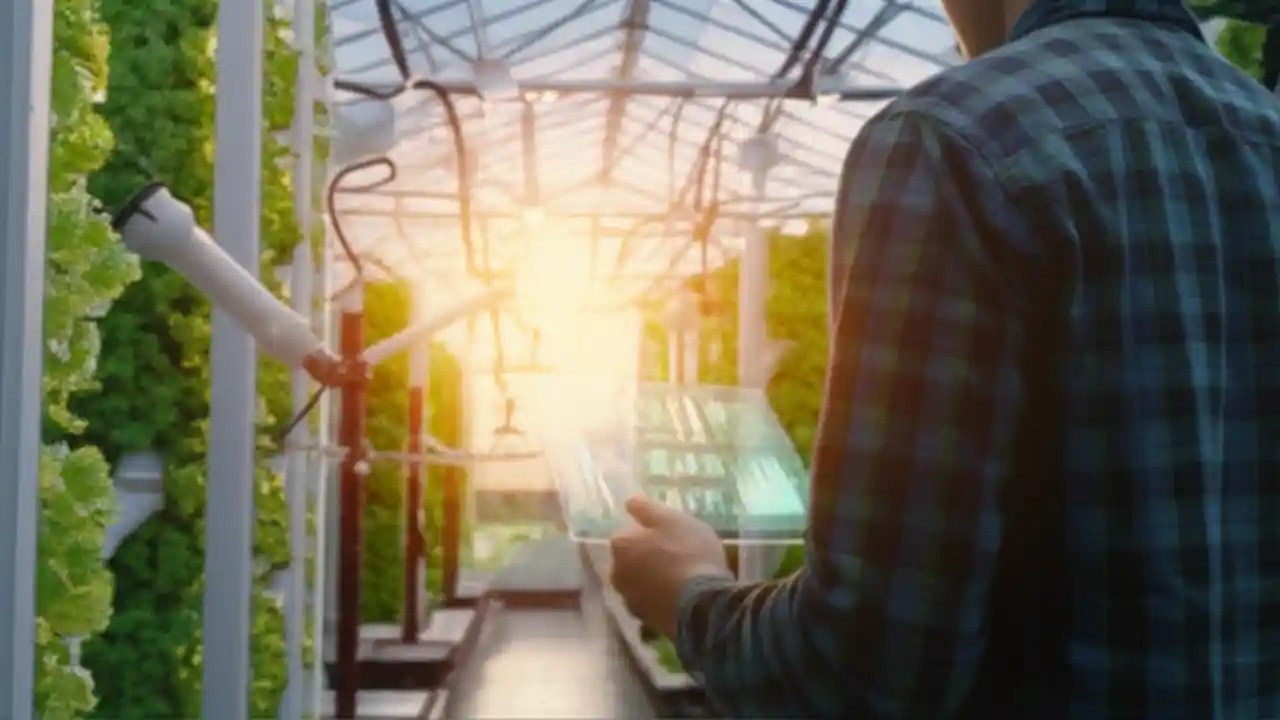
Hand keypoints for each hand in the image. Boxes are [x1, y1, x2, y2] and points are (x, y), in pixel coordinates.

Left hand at [609, 495, 733, 639]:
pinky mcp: (645, 621)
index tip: (669, 535)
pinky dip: (661, 598)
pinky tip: (681, 596)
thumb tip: (629, 501)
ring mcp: (629, 600)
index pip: (628, 534)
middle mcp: (616, 573)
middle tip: (676, 555)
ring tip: (681, 578)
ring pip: (639, 583)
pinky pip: (651, 603)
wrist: (702, 606)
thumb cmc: (689, 553)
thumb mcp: (673, 520)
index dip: (649, 533)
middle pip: (631, 560)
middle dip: (647, 558)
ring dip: (653, 579)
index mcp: (620, 545)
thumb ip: (647, 509)